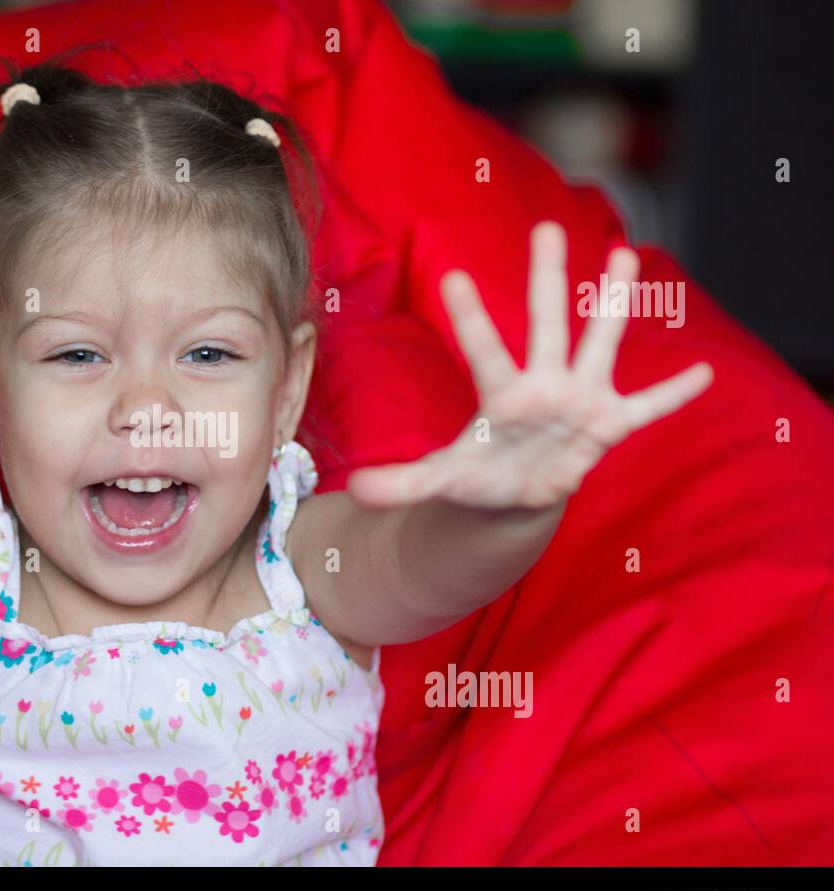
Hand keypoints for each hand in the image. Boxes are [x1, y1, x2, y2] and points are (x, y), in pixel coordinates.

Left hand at [348, 221, 713, 511]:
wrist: (517, 491)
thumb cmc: (479, 474)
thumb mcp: (440, 480)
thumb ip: (403, 482)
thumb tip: (358, 489)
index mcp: (499, 393)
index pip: (483, 350)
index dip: (471, 319)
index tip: (452, 278)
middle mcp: (542, 383)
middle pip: (544, 324)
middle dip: (547, 278)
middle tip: (548, 226)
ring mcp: (579, 399)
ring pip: (599, 344)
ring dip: (613, 306)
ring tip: (626, 255)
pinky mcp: (607, 424)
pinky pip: (646, 408)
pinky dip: (673, 395)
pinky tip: (705, 375)